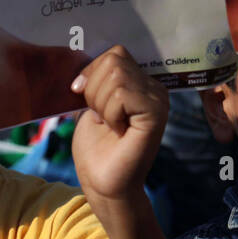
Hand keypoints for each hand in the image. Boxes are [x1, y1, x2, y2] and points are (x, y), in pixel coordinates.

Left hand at [70, 46, 168, 203]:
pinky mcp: (156, 114)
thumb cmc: (96, 150)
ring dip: (100, 103)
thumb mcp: (90, 105)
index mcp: (141, 84)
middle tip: (100, 116)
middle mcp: (155, 88)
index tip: (82, 95)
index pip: (115, 53)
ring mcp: (158, 100)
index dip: (92, 71)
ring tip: (110, 125)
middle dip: (94, 88)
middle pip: (114, 59)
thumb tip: (79, 56)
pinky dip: (109, 112)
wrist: (104, 185)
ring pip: (116, 75)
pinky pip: (122, 94)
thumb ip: (94, 81)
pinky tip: (118, 130)